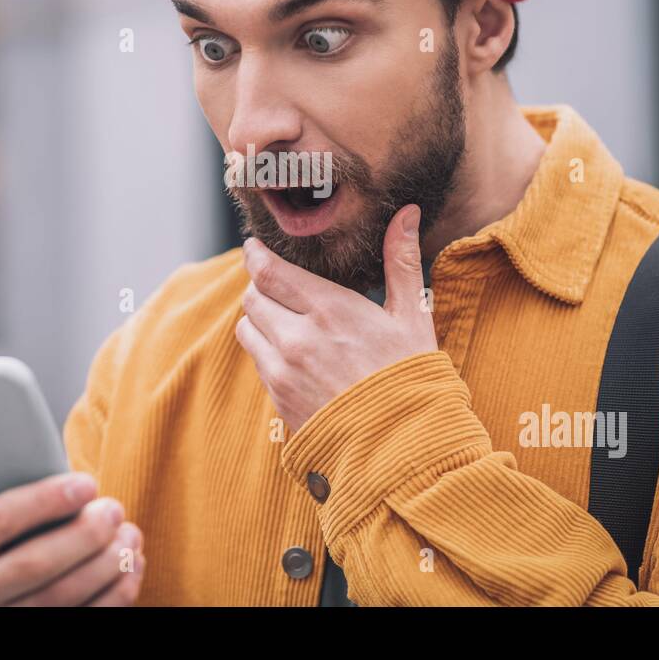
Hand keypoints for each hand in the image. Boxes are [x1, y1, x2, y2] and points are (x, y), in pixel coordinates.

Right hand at [0, 414, 144, 605]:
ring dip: (105, 565)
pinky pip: (82, 621)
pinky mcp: (32, 638)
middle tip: (115, 509)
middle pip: (31, 565)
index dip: (45, 501)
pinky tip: (132, 568)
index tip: (87, 482)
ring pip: (59, 599)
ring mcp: (1, 621)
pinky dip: (114, 596)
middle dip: (82, 535)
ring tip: (130, 535)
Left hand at [235, 203, 437, 432]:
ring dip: (258, 318)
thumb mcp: (412, 316)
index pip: (269, 271)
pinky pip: (257, 361)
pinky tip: (294, 353)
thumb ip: (400, 261)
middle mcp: (298, 338)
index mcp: (330, 310)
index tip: (254, 247)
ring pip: (246, 328)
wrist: (402, 446)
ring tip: (284, 318)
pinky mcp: (278, 398)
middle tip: (276, 283)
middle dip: (260, 285)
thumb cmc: (412, 376)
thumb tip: (406, 213)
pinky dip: (265, 349)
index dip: (255, 255)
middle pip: (252, 296)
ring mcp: (283, 371)